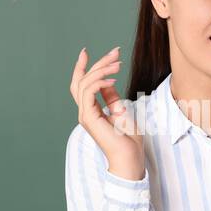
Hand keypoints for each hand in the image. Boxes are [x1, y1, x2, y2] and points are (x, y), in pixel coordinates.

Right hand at [70, 46, 144, 179]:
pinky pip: (88, 92)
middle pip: (82, 80)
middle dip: (98, 63)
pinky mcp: (89, 118)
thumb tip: (107, 83)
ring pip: (84, 83)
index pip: (81, 84)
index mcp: (91, 111)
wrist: (129, 159)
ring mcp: (85, 115)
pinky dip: (99, 82)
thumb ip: (111, 98)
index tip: (85, 51)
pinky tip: (113, 79)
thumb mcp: (122, 112)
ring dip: (102, 69)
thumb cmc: (128, 141)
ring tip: (118, 64)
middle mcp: (85, 112)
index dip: (82, 67)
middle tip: (115, 52)